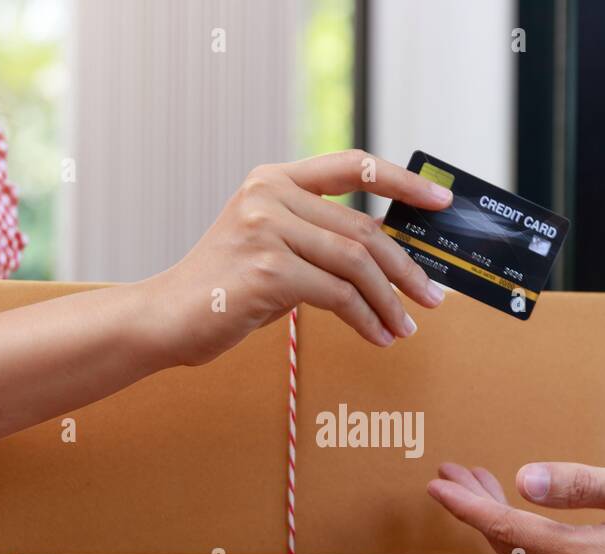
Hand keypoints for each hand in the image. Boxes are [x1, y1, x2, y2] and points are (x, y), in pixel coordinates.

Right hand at [148, 149, 451, 365]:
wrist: (165, 318)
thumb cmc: (225, 290)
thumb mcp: (273, 248)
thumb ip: (318, 241)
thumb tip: (389, 261)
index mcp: (274, 180)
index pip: (351, 165)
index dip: (402, 181)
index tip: (440, 199)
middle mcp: (270, 195)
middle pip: (363, 229)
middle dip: (406, 269)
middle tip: (432, 296)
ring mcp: (266, 229)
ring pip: (356, 264)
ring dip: (390, 301)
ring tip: (406, 326)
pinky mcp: (268, 270)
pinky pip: (338, 296)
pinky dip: (366, 320)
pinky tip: (377, 336)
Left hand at [426, 461, 604, 553]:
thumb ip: (582, 486)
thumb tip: (525, 480)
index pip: (509, 532)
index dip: (468, 507)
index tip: (438, 484)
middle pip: (508, 550)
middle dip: (477, 511)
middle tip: (458, 475)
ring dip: (498, 530)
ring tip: (483, 490)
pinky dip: (524, 549)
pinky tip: (522, 523)